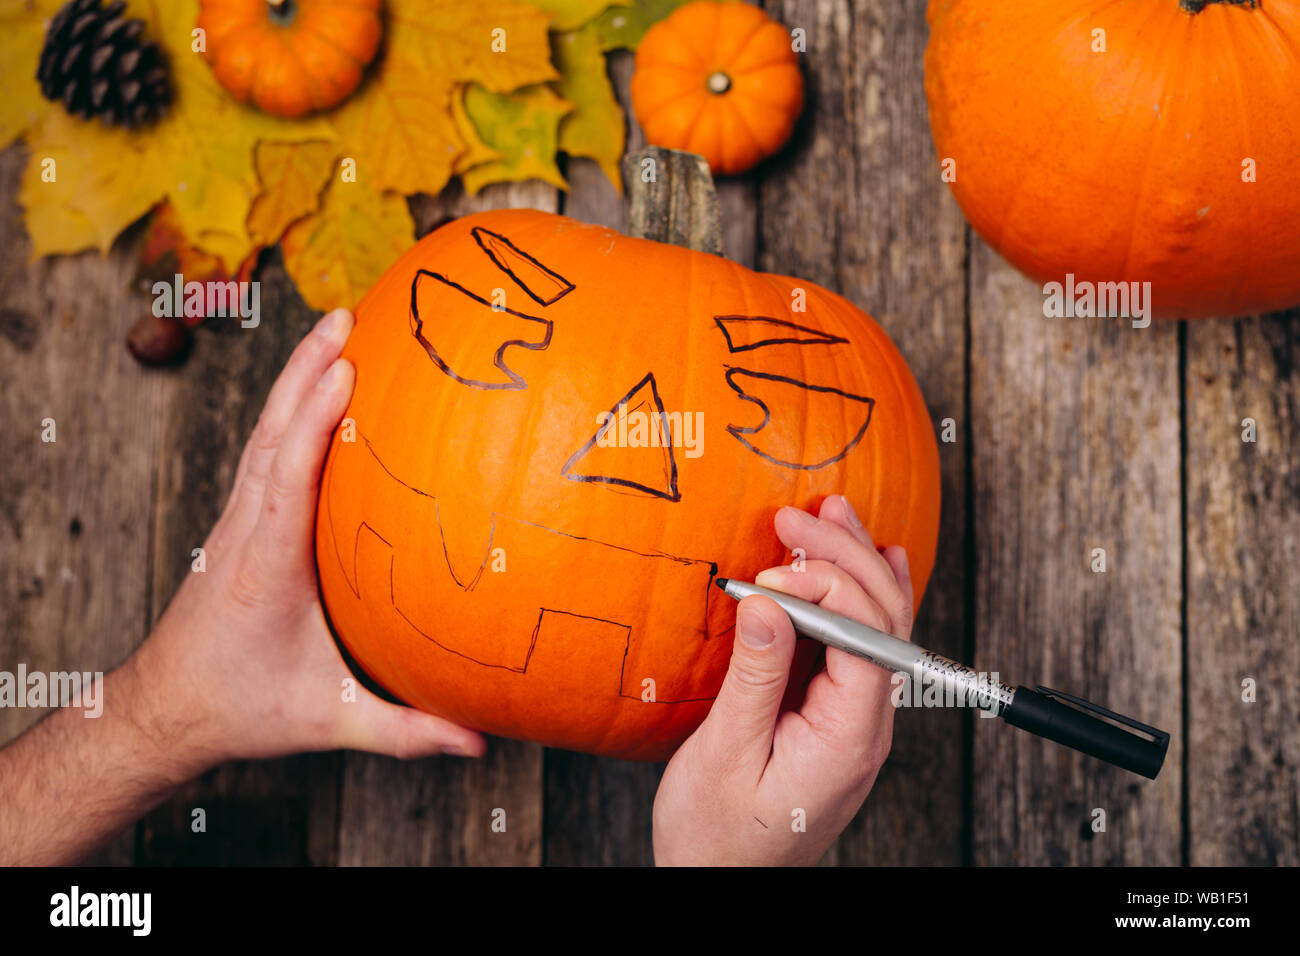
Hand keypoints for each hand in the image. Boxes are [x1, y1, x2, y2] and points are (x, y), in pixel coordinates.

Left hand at [124, 308, 485, 774]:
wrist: (168, 706)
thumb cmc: (242, 707)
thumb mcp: (324, 721)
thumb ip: (402, 729)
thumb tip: (480, 741)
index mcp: (266, 565)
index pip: (288, 479)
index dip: (311, 422)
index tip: (344, 371)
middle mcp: (246, 529)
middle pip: (273, 433)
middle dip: (306, 369)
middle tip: (346, 315)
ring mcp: (239, 519)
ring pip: (266, 433)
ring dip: (296, 376)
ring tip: (335, 327)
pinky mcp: (242, 520)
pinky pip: (268, 449)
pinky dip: (291, 406)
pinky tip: (319, 386)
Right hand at [652, 495, 912, 864]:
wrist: (721, 884)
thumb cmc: (717, 835)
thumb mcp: (725, 754)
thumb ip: (755, 678)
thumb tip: (769, 603)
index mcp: (846, 739)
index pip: (864, 638)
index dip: (826, 587)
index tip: (770, 570)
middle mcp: (865, 727)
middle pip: (880, 621)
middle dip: (844, 559)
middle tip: (797, 517)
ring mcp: (857, 722)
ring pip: (878, 627)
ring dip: (856, 567)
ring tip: (833, 514)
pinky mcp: (836, 717)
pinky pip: (863, 647)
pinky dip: (860, 598)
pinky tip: (872, 562)